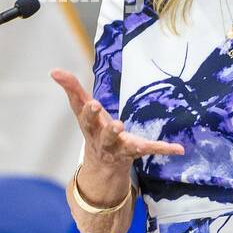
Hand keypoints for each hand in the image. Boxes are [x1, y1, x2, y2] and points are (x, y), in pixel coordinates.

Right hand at [50, 68, 182, 195]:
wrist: (102, 163)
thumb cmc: (93, 128)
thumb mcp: (81, 109)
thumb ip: (71, 88)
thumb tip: (54, 70)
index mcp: (91, 127)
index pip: (87, 118)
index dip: (89, 111)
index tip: (93, 103)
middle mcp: (104, 140)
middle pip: (106, 136)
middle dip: (110, 131)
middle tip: (116, 124)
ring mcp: (121, 148)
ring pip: (127, 146)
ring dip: (133, 143)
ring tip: (139, 142)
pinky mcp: (137, 151)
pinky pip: (151, 150)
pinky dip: (164, 149)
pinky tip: (179, 149)